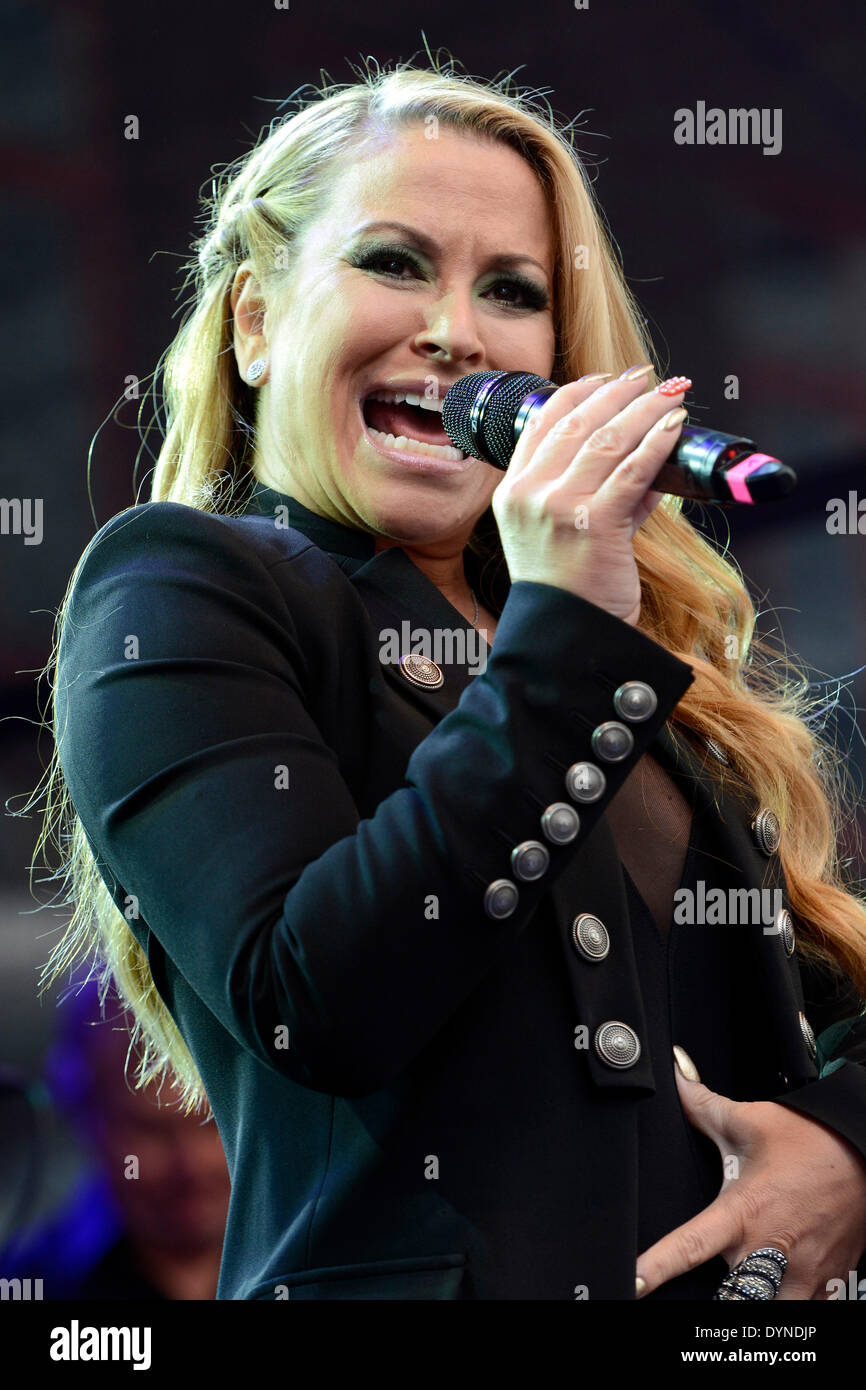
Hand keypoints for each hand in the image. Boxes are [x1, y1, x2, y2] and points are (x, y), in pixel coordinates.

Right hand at [491, 366, 687, 626]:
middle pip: (577, 421)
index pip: (541, 422)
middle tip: (649, 379)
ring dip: (645, 409)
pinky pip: (633, 468)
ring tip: (670, 395)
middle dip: (619, 392)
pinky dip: (658, 441)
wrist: (566, 640)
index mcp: (512, 492)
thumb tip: (646, 458)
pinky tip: (675, 426)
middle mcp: (529, 494)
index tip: (607, 380)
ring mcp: (557, 507)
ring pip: (607, 438)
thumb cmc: (570, 593)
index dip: (578, 392)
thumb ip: (598, 494)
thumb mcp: (565, 534)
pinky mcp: (592, 523)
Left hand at [634, 1050, 865, 1299]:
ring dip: (751, 1298)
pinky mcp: (826, 1284)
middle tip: (717, 1268)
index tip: (631, 1284)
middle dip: (716, 1291)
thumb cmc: (809, 1140)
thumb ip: (703, 1106)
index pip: (688, 1247)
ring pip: (763, 1308)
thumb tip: (675, 1076)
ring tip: (749, 1278)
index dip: (655, 1268)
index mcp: (742, 1212)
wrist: (864, 1151)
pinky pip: (801, 1310)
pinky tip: (780, 1282)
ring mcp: (800, 1274)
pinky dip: (786, 1300)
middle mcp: (767, 1250)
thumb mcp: (749, 1122)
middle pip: (726, 1295)